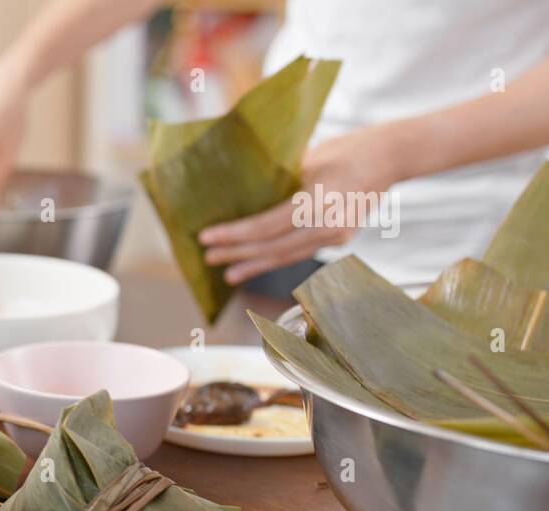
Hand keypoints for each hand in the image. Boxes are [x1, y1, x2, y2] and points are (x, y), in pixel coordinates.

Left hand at [198, 127, 401, 284]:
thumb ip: (277, 182)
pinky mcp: (338, 240)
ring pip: (285, 256)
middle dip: (237, 254)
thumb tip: (238, 197)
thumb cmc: (346, 149)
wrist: (391, 156)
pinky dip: (274, 259)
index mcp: (317, 202)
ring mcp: (336, 236)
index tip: (206, 237)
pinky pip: (298, 253)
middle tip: (208, 258)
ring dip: (254, 265)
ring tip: (228, 274)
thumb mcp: (308, 159)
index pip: (266, 226)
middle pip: (272, 247)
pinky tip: (255, 264)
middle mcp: (328, 226)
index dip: (234, 235)